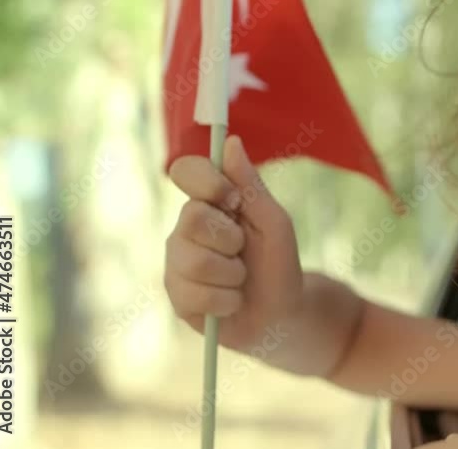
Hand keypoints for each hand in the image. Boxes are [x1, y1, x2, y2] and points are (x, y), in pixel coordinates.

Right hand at [164, 135, 302, 351]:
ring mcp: (177, 263)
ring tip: (240, 280)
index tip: (234, 199)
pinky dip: (226, 300)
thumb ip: (252, 185)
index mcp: (209, 203)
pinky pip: (195, 294)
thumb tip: (231, 143)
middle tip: (243, 251)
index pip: (186, 171)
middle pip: (191, 218)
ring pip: (194, 260)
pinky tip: (231, 302)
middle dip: (230, 239)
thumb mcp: (274, 223)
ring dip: (232, 274)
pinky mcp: (176, 297)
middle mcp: (186, 229)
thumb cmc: (279, 265)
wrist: (281, 315)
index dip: (206, 181)